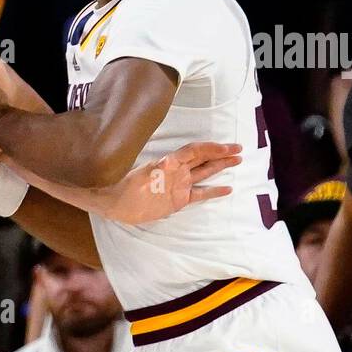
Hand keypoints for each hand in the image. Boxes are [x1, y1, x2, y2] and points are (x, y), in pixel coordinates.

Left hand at [94, 141, 241, 224]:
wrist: (113, 204)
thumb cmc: (121, 188)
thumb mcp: (134, 177)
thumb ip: (148, 170)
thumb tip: (166, 161)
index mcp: (167, 163)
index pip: (192, 152)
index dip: (209, 148)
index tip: (225, 147)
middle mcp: (175, 172)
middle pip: (202, 158)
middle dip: (220, 153)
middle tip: (239, 149)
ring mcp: (178, 185)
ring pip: (203, 173)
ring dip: (220, 166)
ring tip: (237, 160)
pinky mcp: (178, 200)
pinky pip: (199, 194)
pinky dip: (213, 191)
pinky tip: (227, 188)